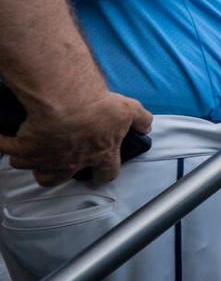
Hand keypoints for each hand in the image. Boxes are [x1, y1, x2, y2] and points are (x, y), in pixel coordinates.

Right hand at [0, 92, 151, 185]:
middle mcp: (72, 162)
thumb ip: (141, 120)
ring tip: (32, 150)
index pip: (106, 173)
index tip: (96, 177)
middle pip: (61, 178)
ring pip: (36, 170)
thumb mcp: (129, 109)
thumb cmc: (97, 106)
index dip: (102, 176)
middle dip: (58, 174)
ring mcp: (46, 158)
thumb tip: (147, 126)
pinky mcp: (23, 150)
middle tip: (56, 163)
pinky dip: (6, 146)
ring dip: (34, 162)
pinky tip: (5, 139)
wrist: (66, 102)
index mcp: (100, 154)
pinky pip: (9, 152)